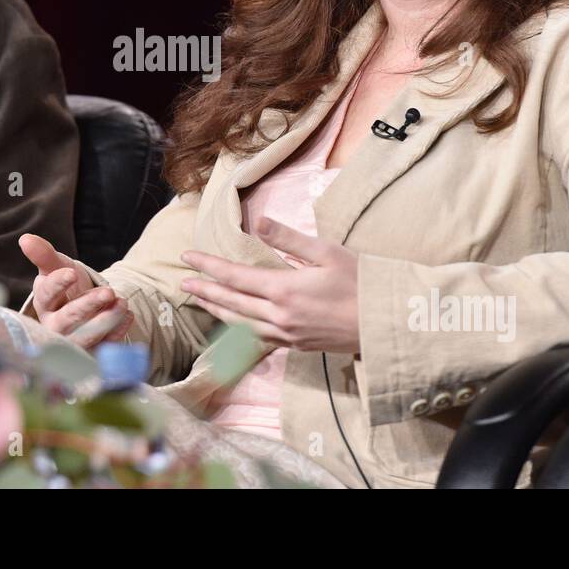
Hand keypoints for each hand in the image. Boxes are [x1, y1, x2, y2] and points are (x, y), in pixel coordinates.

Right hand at [18, 234, 134, 348]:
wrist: (86, 305)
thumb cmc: (68, 285)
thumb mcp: (58, 266)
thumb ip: (44, 254)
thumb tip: (25, 238)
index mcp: (44, 303)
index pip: (46, 295)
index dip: (57, 284)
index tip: (71, 273)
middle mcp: (54, 326)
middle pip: (67, 319)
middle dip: (88, 306)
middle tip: (108, 292)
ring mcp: (73, 341)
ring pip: (86, 338)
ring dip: (105, 321)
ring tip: (122, 303)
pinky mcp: (91, 352)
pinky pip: (103, 347)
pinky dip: (117, 333)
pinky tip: (127, 317)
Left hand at [179, 216, 360, 352]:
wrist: (385, 324)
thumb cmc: (361, 282)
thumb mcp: (327, 252)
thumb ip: (290, 239)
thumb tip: (261, 223)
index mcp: (284, 290)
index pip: (235, 277)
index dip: (208, 267)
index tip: (188, 258)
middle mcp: (279, 316)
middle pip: (231, 303)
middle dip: (205, 290)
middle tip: (182, 282)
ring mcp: (286, 334)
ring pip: (240, 323)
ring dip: (217, 310)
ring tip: (201, 300)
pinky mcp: (296, 345)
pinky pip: (258, 338)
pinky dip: (239, 328)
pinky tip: (233, 324)